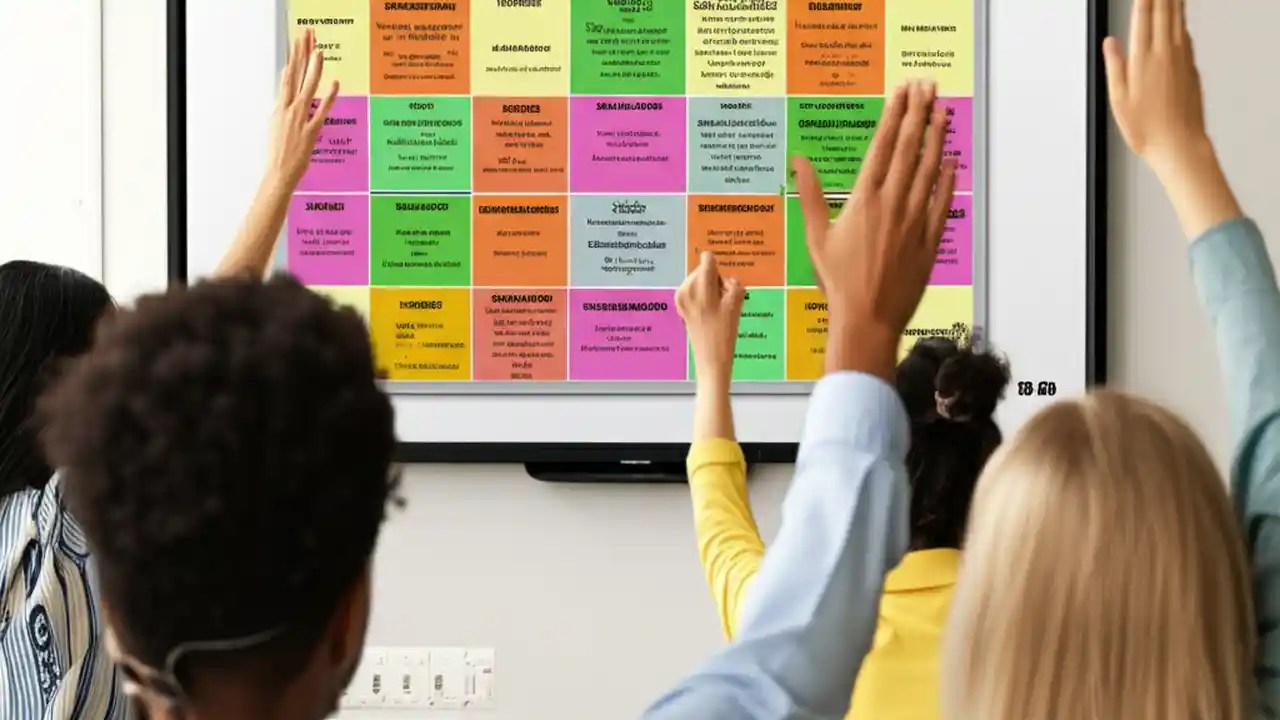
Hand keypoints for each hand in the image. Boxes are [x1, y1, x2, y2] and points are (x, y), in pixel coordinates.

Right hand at [267, 29, 339, 188]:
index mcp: (279, 107)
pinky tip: (335, 83)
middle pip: (296, 74)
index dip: (294, 57)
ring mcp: (299, 118)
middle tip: (307, 35)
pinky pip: (322, 109)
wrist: (279, 172)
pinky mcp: (311, 130)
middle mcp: (288, 109)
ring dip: (313, 68)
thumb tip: (288, 96)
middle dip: (302, 53)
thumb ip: (284, 109)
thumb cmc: (279, 151)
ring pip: (307, 87)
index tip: (298, 42)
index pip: (287, 76)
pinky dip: (329, 96)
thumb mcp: (277, 125)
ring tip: (319, 51)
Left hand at [677, 252, 745, 389]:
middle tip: (725, 301)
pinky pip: (695, 291)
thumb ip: (733, 284)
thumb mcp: (735, 303)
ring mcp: (681, 298)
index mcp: (698, 285)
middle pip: (704, 270)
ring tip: (719, 309)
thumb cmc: (725, 333)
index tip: (725, 282)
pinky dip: (705, 297)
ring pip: (700, 280)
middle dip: (717, 280)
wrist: (711, 359)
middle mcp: (685, 289)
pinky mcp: (681, 306)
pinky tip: (712, 313)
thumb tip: (726, 279)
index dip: (720, 268)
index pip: (708, 259)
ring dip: (711, 289)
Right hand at [793, 81, 955, 379]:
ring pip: (929, 168)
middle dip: (919, 113)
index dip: (894, 115)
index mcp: (862, 200)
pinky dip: (947, 177)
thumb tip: (798, 162)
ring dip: (937, 137)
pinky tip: (951, 158)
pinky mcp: (929, 239)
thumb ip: (810, 194)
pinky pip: (941, 200)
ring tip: (942, 110)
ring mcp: (914, 220)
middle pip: (909, 148)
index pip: (882, 146)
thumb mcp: (816, 235)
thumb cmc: (837, 281)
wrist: (867, 318)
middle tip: (926, 86)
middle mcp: (891, 203)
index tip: (901, 92)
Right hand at [1104, 0, 1240, 237]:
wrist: (1179, 143)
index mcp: (1142, 60)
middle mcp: (1165, 54)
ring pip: (1178, 21)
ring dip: (1174, 3)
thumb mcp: (1118, 99)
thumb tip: (1110, 43)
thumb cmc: (1147, 128)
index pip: (1143, 17)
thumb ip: (1115, 66)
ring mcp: (1181, 58)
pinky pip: (1186, 36)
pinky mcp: (1191, 67)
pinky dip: (1181, 22)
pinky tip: (1179, 20)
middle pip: (1164, 13)